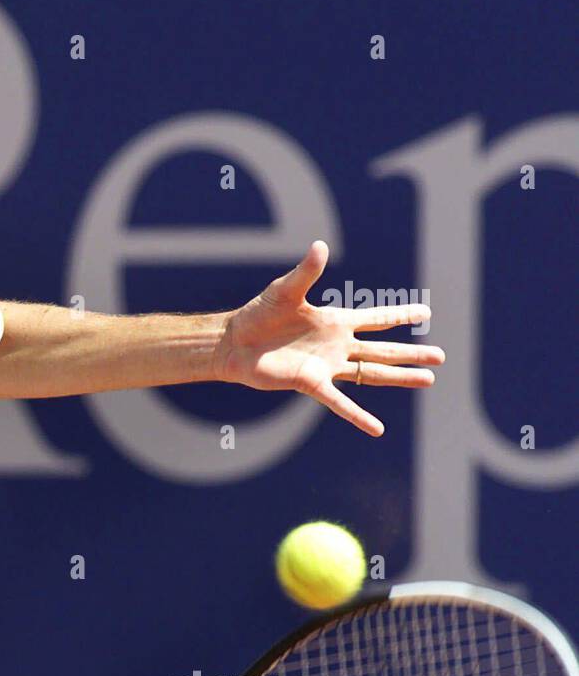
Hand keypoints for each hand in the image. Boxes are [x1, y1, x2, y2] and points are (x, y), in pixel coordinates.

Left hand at [213, 240, 445, 436]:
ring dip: (399, 377)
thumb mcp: (285, 290)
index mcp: (335, 321)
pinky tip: (377, 430)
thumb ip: (307, 271)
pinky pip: (339, 402)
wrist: (235, 342)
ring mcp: (327, 366)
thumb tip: (321, 245)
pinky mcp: (311, 383)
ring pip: (371, 373)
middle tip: (440, 357)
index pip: (377, 318)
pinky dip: (357, 416)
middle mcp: (337, 345)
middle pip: (383, 349)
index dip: (401, 315)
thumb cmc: (259, 314)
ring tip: (428, 380)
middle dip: (411, 353)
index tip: (426, 312)